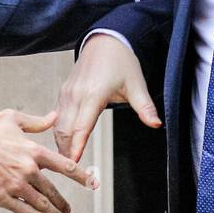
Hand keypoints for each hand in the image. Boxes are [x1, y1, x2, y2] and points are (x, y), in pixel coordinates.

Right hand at [0, 108, 97, 212]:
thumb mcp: (14, 118)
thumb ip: (37, 122)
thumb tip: (55, 116)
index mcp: (33, 150)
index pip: (65, 166)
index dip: (80, 176)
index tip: (91, 183)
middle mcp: (28, 169)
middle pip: (53, 190)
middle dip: (64, 203)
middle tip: (69, 211)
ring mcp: (15, 185)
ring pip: (41, 203)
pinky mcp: (1, 196)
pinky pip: (24, 211)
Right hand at [54, 34, 161, 162]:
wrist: (105, 40)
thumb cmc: (121, 61)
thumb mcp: (136, 84)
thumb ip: (145, 107)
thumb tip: (156, 124)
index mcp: (93, 94)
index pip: (81, 126)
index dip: (76, 146)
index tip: (73, 163)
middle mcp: (76, 94)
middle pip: (64, 130)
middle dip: (66, 151)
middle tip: (72, 172)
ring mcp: (67, 93)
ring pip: (58, 125)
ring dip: (61, 143)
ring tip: (66, 163)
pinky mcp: (64, 92)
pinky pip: (57, 116)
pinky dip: (59, 132)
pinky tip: (64, 144)